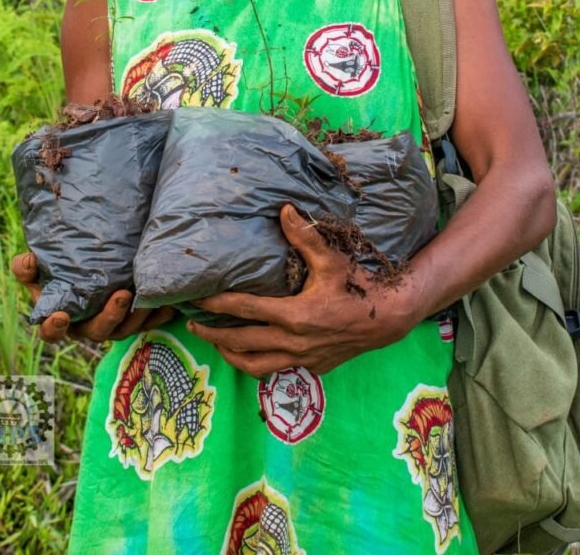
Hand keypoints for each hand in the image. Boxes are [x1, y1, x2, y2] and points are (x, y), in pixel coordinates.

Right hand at [10, 251, 174, 343]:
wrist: (96, 262)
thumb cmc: (63, 267)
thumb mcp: (42, 265)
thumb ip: (27, 266)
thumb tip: (27, 261)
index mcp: (61, 318)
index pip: (51, 332)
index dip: (54, 328)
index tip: (61, 315)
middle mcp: (88, 326)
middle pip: (98, 332)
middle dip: (110, 317)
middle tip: (121, 295)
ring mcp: (114, 326)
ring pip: (126, 329)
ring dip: (137, 315)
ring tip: (145, 294)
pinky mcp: (136, 320)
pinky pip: (150, 323)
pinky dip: (159, 314)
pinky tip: (168, 302)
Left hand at [187, 205, 420, 376]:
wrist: (387, 319)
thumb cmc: (358, 285)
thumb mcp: (331, 259)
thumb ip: (305, 236)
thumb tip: (284, 209)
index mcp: (294, 316)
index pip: (245, 310)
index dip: (217, 304)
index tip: (197, 299)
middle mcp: (294, 342)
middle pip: (241, 342)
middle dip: (213, 334)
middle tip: (192, 325)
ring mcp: (303, 358)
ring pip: (256, 366)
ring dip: (231, 356)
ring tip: (216, 344)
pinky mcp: (312, 367)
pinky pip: (276, 370)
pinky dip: (257, 363)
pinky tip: (250, 353)